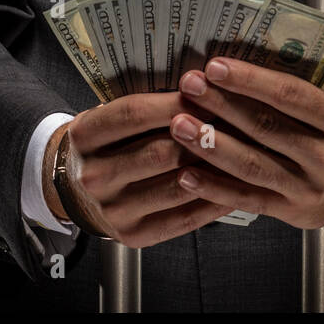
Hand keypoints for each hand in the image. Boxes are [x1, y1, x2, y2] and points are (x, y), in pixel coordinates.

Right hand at [41, 92, 235, 247]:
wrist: (77, 190)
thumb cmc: (106, 145)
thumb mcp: (110, 116)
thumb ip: (146, 105)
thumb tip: (203, 88)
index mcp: (85, 136)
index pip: (134, 114)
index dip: (177, 103)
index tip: (210, 92)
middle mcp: (93, 175)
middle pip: (161, 152)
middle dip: (204, 136)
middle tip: (239, 122)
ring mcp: (112, 209)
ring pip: (178, 186)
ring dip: (216, 169)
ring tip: (246, 152)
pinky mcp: (133, 235)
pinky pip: (184, 218)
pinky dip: (215, 201)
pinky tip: (236, 186)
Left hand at [170, 58, 323, 228]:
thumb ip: (292, 94)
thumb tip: (235, 69)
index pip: (291, 95)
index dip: (251, 80)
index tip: (216, 66)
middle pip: (267, 127)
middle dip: (222, 105)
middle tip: (189, 87)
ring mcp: (310, 188)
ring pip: (253, 165)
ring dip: (211, 144)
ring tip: (179, 126)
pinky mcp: (291, 213)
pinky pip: (247, 199)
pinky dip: (214, 188)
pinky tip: (187, 174)